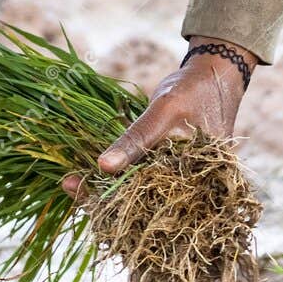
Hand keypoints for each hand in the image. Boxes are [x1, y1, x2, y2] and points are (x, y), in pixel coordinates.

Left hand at [61, 36, 256, 197]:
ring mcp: (174, 179)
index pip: (143, 203)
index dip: (107, 199)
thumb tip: (103, 167)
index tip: (74, 188)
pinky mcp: (165, 168)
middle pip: (137, 203)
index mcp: (191, 183)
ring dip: (104, 186)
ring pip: (134, 192)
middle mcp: (183, 188)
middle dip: (101, 196)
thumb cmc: (194, 92)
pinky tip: (89, 172)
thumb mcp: (163, 112)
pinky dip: (116, 174)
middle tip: (68, 184)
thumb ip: (137, 140)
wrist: (214, 78)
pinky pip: (138, 177)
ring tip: (71, 181)